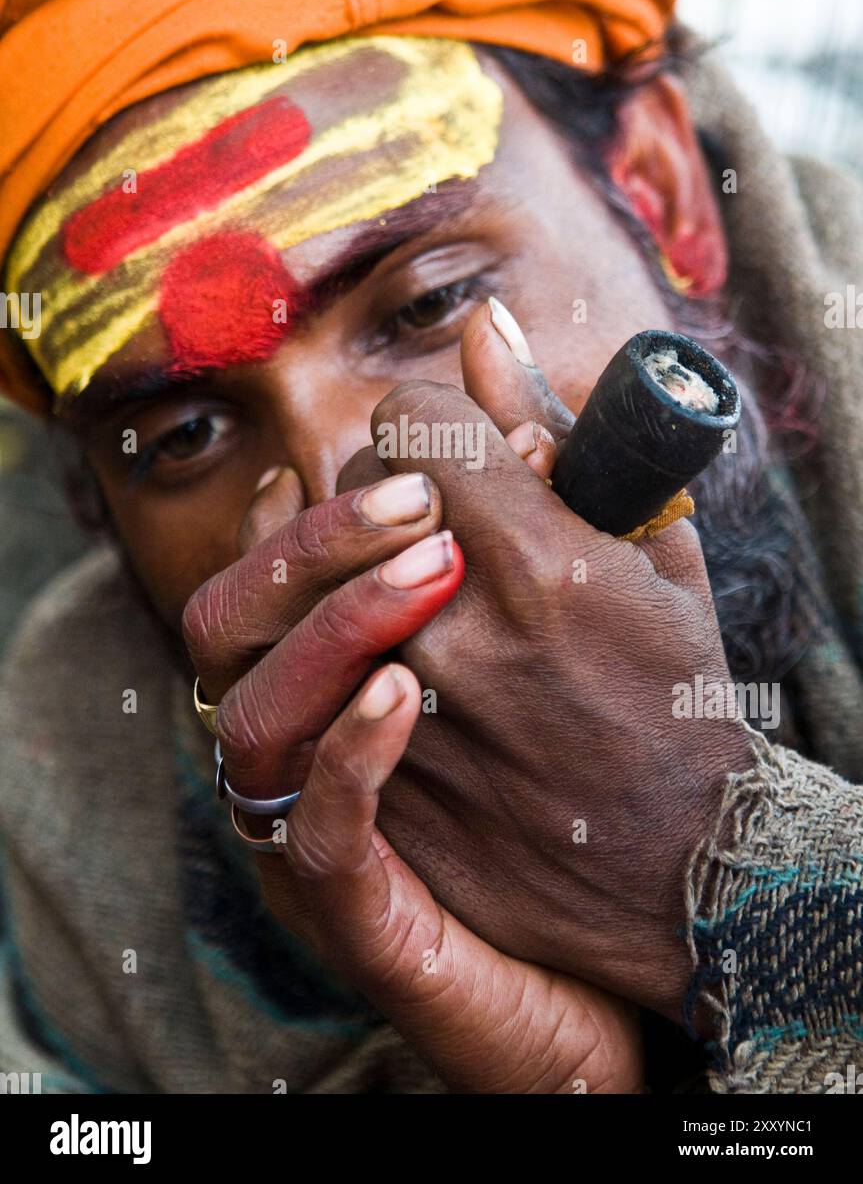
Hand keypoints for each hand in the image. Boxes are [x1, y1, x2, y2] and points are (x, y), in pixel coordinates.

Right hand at [184, 468, 640, 1091]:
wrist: (651, 891)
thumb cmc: (611, 721)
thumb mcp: (568, 583)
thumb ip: (529, 472)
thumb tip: (495, 341)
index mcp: (342, 650)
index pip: (274, 543)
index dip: (335, 489)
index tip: (425, 456)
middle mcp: (307, 727)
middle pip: (229, 611)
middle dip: (316, 540)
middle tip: (420, 504)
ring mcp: (316, 812)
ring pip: (244, 708)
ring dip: (327, 625)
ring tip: (432, 573)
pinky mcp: (355, 896)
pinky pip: (314, 822)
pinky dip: (346, 750)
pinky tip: (402, 692)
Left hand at [355, 303, 756, 1022]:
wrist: (672, 865)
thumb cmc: (676, 696)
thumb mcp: (650, 553)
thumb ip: (558, 432)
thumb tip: (482, 325)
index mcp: (534, 555)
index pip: (415, 420)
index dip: (440, 421)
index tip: (464, 447)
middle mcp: (451, 621)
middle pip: (356, 483)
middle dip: (395, 482)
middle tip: (436, 514)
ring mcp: (396, 698)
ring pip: (310, 568)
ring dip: (347, 552)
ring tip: (403, 576)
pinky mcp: (365, 761)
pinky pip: (295, 654)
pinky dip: (321, 624)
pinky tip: (354, 624)